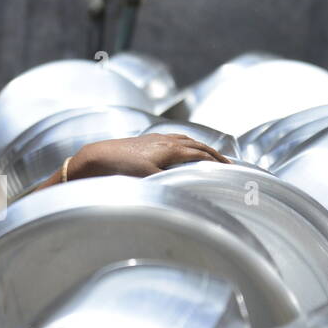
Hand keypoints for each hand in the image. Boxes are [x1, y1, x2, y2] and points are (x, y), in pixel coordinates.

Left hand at [70, 133, 229, 178]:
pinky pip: (174, 138)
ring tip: (209, 154)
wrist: (97, 157)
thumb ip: (170, 181)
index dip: (217, 162)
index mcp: (171, 149)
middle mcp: (166, 141)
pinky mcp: (147, 140)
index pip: (202, 155)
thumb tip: (188, 188)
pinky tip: (181, 148)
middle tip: (226, 163)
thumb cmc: (121, 168)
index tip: (230, 169)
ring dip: (200, 146)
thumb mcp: (148, 178)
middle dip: (214, 154)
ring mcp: (156, 139)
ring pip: (186, 140)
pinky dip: (185, 143)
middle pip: (197, 145)